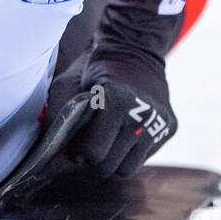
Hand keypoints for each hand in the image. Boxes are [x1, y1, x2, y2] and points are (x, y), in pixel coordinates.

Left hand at [45, 55, 176, 178]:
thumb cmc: (93, 72)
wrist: (133, 51)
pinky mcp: (170, 127)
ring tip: (108, 141)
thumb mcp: (67, 87)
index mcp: (116, 101)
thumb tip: (49, 156)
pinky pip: (145, 158)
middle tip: (90, 148)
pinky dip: (132, 152)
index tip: (76, 147)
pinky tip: (125, 135)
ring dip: (115, 160)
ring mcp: (159, 122)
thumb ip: (59, 119)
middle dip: (96, 161)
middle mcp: (142, 114)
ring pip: (128, 168)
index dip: (81, 154)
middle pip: (111, 167)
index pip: (94, 154)